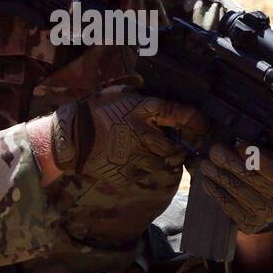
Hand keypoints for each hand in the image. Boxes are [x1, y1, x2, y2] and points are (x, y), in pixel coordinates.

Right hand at [49, 88, 208, 185]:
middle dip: (178, 147)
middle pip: (174, 146)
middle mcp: (145, 134)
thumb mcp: (120, 96)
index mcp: (143, 110)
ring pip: (163, 164)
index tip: (203, 125)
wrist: (69, 137)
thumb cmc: (93, 111)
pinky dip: (144, 172)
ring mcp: (136, 156)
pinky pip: (144, 175)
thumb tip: (161, 103)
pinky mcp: (127, 173)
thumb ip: (142, 102)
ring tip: (155, 156)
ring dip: (163, 160)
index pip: (180, 113)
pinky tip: (136, 164)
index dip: (196, 120)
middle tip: (176, 145)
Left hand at [197, 141, 272, 233]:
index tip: (241, 146)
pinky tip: (207, 182)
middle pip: (251, 177)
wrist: (268, 204)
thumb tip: (239, 147)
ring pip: (237, 190)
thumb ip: (262, 152)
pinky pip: (229, 206)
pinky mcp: (250, 223)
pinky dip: (216, 192)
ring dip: (218, 176)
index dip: (257, 157)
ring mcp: (266, 213)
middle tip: (215, 150)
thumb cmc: (268, 173)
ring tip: (206, 165)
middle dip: (230, 162)